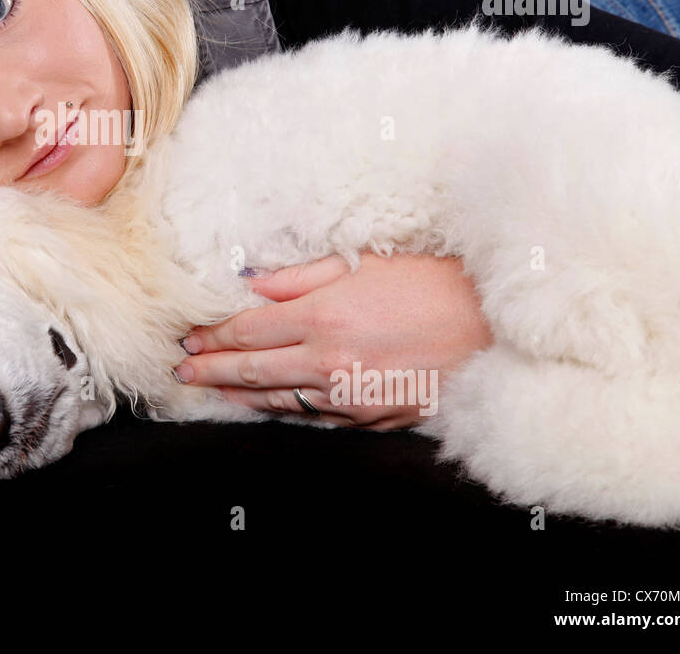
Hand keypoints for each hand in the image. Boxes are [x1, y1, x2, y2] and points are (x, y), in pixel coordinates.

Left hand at [173, 252, 493, 429]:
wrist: (496, 326)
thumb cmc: (433, 281)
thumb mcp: (361, 262)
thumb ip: (298, 277)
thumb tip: (248, 283)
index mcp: (323, 317)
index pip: (248, 330)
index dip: (214, 335)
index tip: (191, 337)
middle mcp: (330, 362)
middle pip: (253, 369)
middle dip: (212, 370)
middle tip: (183, 373)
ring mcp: (350, 395)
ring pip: (279, 400)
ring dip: (240, 395)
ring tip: (213, 390)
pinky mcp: (372, 417)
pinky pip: (315, 417)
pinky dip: (284, 410)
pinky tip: (266, 406)